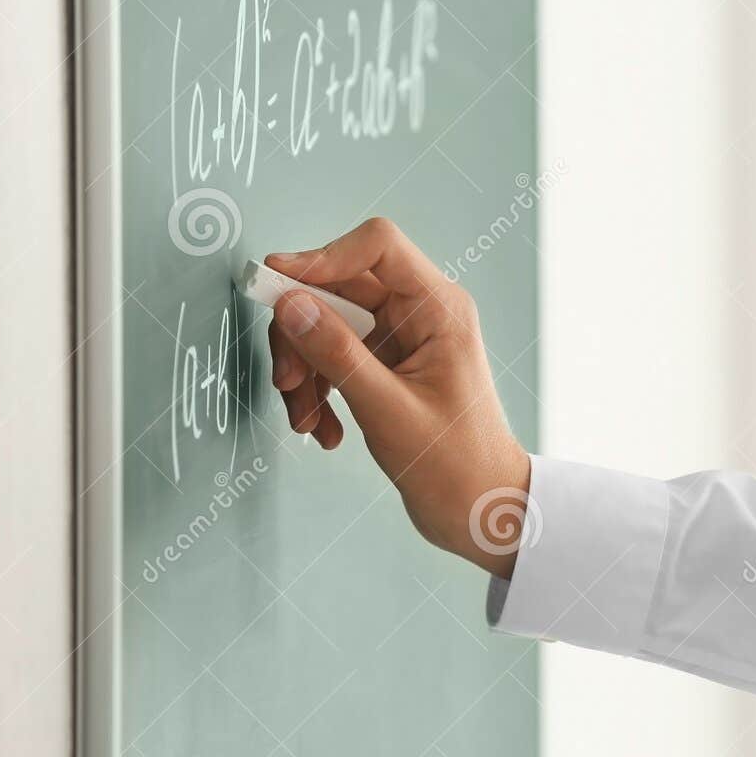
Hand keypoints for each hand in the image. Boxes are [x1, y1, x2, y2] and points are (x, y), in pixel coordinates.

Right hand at [264, 217, 530, 578]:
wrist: (480, 509)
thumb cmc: (456, 465)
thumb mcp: (388, 410)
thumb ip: (337, 354)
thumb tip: (291, 305)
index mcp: (440, 309)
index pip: (377, 246)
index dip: (322, 257)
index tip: (276, 283)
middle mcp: (422, 313)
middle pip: (339, 287)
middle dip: (302, 332)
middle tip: (286, 381)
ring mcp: (403, 338)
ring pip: (328, 323)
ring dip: (305, 369)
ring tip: (305, 418)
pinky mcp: (387, 364)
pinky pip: (334, 356)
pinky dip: (319, 389)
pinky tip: (322, 429)